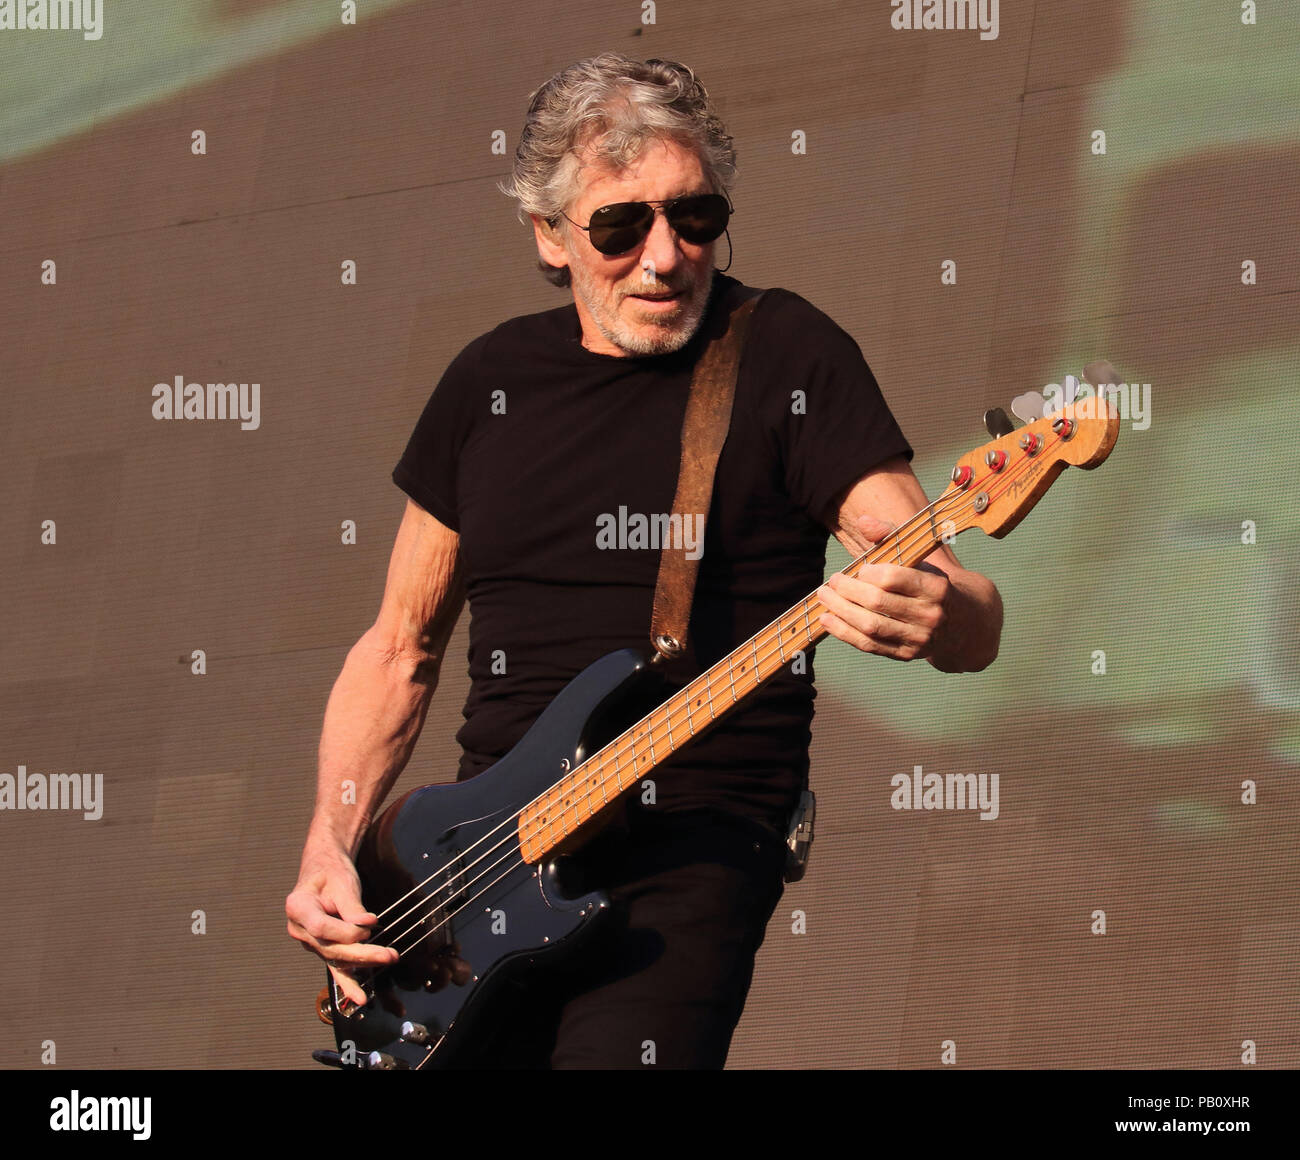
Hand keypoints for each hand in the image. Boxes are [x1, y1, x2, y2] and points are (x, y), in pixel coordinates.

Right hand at [285, 842, 397, 1006]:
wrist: (326, 868)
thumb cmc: (331, 871)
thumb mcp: (341, 882)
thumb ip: (352, 906)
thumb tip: (366, 925)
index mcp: (297, 908)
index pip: (321, 928)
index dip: (346, 930)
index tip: (370, 923)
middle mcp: (299, 929)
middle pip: (330, 948)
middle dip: (361, 953)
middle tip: (387, 954)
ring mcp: (310, 942)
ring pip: (336, 958)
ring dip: (363, 962)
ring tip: (386, 960)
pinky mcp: (324, 948)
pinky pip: (336, 966)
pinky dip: (349, 982)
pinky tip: (360, 998)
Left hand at [816, 514, 951, 660]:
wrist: (962, 622)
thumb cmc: (930, 582)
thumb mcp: (919, 557)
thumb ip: (891, 536)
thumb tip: (863, 521)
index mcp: (935, 587)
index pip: (894, 578)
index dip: (869, 573)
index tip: (859, 569)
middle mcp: (930, 615)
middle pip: (878, 603)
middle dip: (847, 591)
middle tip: (831, 582)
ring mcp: (919, 639)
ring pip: (871, 627)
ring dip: (841, 612)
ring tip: (824, 598)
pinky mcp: (906, 655)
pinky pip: (870, 645)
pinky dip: (844, 633)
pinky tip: (828, 620)